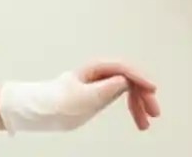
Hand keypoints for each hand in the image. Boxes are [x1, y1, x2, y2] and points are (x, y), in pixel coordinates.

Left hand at [0, 61, 160, 133]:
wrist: (38, 110)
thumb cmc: (54, 102)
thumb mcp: (82, 98)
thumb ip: (105, 89)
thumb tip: (125, 80)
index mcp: (95, 69)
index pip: (124, 69)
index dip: (140, 78)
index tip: (153, 89)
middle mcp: (100, 73)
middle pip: (129, 79)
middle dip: (143, 95)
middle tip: (153, 113)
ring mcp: (100, 82)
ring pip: (127, 89)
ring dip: (138, 104)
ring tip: (145, 123)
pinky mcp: (99, 93)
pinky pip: (120, 97)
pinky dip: (130, 107)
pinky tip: (136, 117)